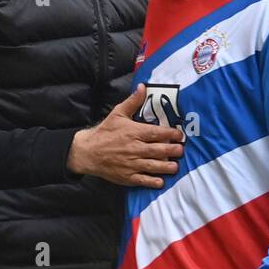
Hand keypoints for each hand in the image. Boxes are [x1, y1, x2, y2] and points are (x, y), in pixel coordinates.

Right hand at [67, 84, 183, 186]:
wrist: (87, 152)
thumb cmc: (104, 132)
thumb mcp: (117, 113)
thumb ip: (133, 101)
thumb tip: (142, 87)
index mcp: (134, 132)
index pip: (157, 133)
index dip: (171, 134)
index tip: (179, 135)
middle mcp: (135, 148)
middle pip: (158, 150)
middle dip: (172, 150)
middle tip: (181, 150)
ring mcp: (131, 164)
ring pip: (153, 166)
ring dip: (166, 167)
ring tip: (175, 167)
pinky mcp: (126, 176)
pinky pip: (142, 180)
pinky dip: (152, 181)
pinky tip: (161, 182)